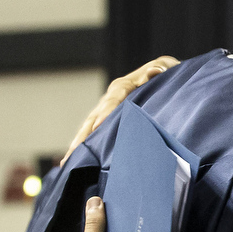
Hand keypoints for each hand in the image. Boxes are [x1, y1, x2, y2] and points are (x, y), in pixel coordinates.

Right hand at [61, 55, 179, 164]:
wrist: (163, 75)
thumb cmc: (166, 73)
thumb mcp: (166, 68)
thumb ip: (161, 69)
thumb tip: (154, 71)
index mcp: (123, 86)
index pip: (112, 101)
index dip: (105, 114)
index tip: (97, 128)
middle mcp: (110, 98)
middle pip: (92, 119)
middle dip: (82, 136)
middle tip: (72, 153)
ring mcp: (107, 110)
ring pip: (89, 128)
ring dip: (78, 144)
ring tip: (66, 163)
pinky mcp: (109, 120)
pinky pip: (95, 133)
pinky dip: (85, 146)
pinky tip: (75, 162)